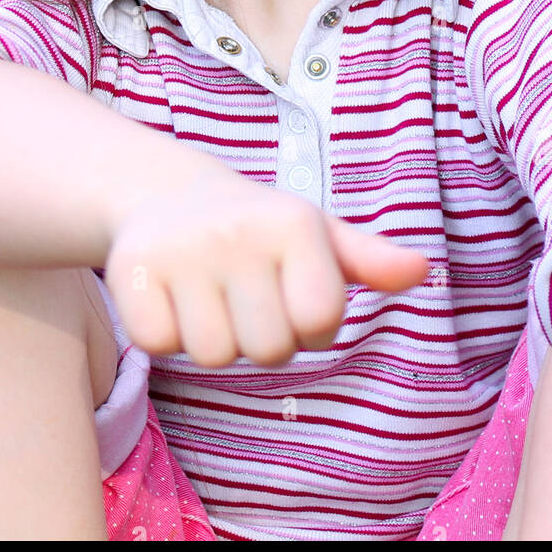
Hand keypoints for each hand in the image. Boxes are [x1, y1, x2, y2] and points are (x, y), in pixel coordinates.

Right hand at [103, 155, 428, 366]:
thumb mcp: (318, 235)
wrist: (168, 195)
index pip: (320, 324)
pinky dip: (166, 333)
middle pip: (268, 350)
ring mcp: (180, 249)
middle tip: (246, 295)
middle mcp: (237, 231)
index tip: (292, 293)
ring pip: (213, 356)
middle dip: (261, 335)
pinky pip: (159, 346)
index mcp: (293, 223)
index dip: (310, 325)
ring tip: (210, 294)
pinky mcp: (129, 271)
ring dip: (214, 337)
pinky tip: (172, 296)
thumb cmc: (260, 229)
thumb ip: (369, 259)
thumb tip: (423, 270)